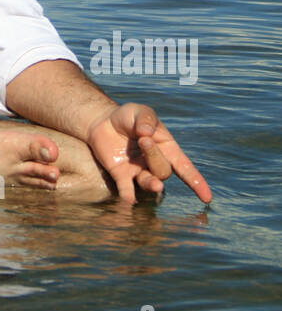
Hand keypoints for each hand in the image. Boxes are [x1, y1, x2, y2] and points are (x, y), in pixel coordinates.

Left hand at [86, 102, 211, 204]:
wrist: (102, 122)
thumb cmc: (128, 117)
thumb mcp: (140, 111)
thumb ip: (146, 118)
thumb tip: (147, 132)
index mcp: (167, 148)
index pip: (185, 168)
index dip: (197, 182)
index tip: (207, 198)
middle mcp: (154, 164)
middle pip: (163, 171)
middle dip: (155, 157)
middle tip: (143, 140)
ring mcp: (138, 171)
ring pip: (149, 182)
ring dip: (151, 182)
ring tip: (153, 183)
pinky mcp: (120, 175)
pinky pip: (126, 189)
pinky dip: (128, 195)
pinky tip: (129, 200)